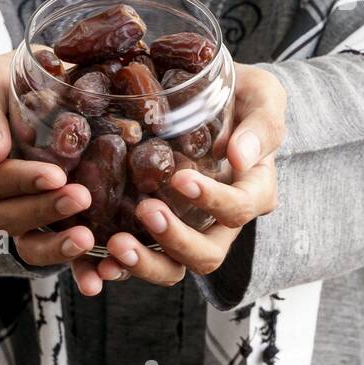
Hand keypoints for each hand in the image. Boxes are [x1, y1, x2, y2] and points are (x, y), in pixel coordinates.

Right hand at [0, 52, 103, 292]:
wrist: (32, 89)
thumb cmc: (8, 81)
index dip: (20, 181)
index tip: (55, 175)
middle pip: (6, 214)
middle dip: (44, 210)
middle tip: (81, 198)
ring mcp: (11, 214)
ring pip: (25, 241)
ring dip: (56, 245)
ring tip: (88, 239)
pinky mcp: (40, 225)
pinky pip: (51, 252)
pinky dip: (72, 268)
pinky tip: (96, 280)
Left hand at [89, 64, 284, 288]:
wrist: (213, 97)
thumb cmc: (243, 96)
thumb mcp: (263, 96)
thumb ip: (261, 125)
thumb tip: (239, 157)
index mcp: (254, 191)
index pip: (240, 208)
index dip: (213, 200)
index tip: (181, 179)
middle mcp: (224, 221)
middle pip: (208, 254)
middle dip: (176, 240)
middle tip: (145, 210)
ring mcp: (192, 230)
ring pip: (175, 267)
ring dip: (146, 263)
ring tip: (116, 245)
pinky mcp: (161, 230)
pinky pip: (145, 260)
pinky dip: (123, 268)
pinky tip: (100, 262)